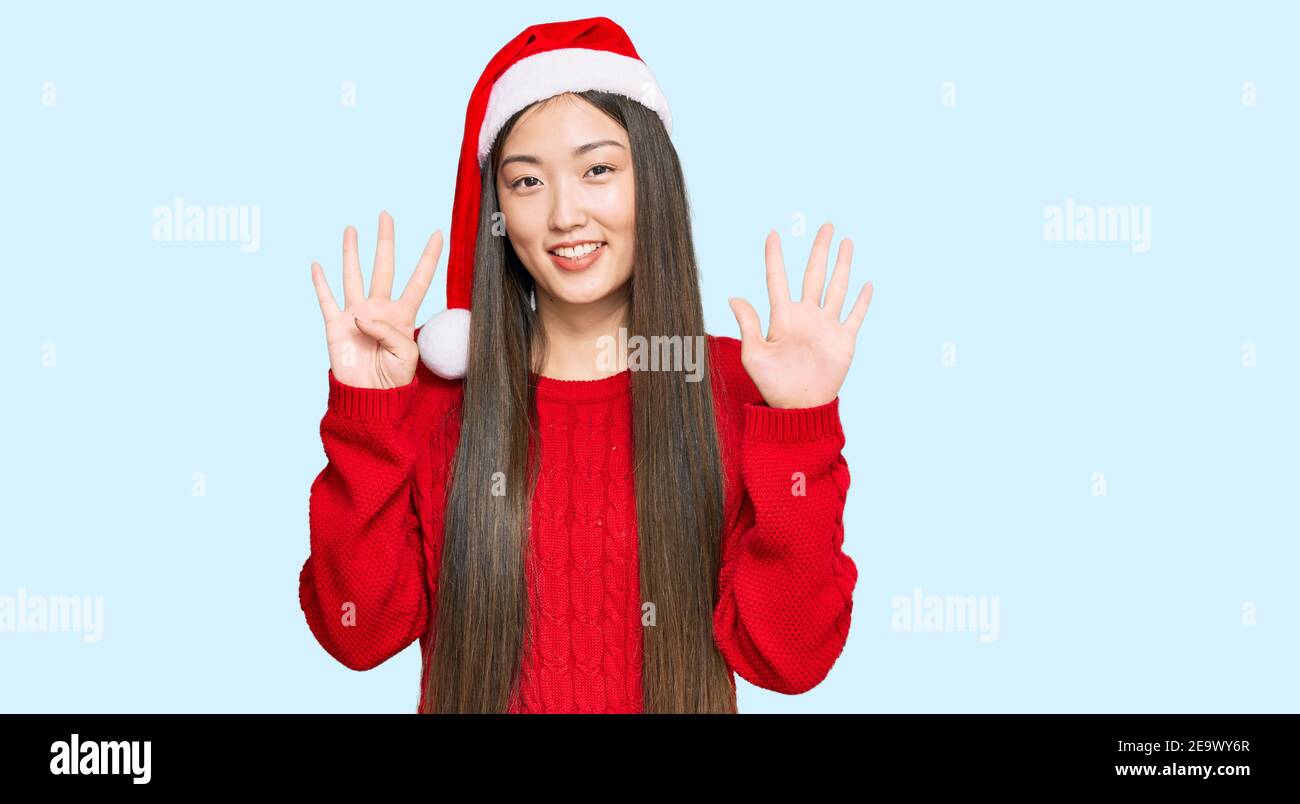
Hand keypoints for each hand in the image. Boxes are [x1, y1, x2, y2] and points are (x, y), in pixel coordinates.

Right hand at [311, 210, 442, 388]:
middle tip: (386, 216)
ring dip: (352, 252)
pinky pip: (326, 299)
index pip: (420, 280)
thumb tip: (361, 316)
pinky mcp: (336, 325)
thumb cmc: (393, 379)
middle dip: (386, 242)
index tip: (439, 234)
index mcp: (403, 315)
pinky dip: (320, 283)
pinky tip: (317, 265)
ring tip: (352, 229)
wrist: (369, 397)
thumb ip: (388, 331)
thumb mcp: (405, 355)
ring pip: (354, 275)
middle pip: (384, 267)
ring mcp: (356, 314)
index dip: (430, 258)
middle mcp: (380, 308)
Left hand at [728, 223, 872, 408]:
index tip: (773, 234)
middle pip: (814, 274)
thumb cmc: (773, 384)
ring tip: (846, 242)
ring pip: (836, 288)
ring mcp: (826, 326)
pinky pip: (855, 316)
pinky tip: (867, 284)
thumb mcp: (754, 354)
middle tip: (825, 226)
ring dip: (843, 265)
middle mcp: (806, 316)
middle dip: (820, 250)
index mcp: (783, 317)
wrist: (799, 407)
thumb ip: (748, 325)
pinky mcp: (843, 340)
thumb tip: (733, 297)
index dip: (774, 257)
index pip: (778, 279)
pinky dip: (862, 301)